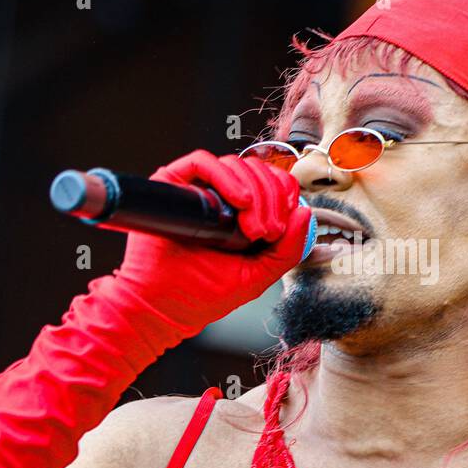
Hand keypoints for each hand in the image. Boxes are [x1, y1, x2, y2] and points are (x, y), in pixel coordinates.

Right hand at [108, 150, 310, 336]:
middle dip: (272, 199)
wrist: (163, 306)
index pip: (273, 184)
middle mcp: (221, 197)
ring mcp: (197, 190)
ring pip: (236, 164)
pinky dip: (226, 176)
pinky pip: (202, 162)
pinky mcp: (172, 185)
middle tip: (266, 232)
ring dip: (254, 191)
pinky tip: (238, 202)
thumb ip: (288, 250)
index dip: (285, 194)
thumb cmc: (203, 294)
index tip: (286, 221)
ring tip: (252, 227)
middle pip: (258, 171)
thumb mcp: (259, 275)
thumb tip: (305, 214)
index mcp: (244, 214)